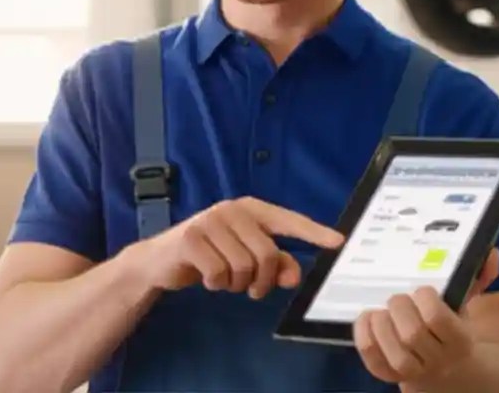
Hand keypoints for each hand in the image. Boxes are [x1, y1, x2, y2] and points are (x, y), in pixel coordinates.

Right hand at [140, 196, 344, 299]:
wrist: (160, 260)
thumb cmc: (210, 255)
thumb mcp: (244, 257)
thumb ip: (274, 264)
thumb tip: (294, 276)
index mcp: (250, 209)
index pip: (288, 220)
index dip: (314, 232)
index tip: (338, 243)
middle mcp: (232, 209)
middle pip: (269, 254)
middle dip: (262, 280)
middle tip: (251, 289)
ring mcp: (210, 221)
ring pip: (245, 267)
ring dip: (236, 284)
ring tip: (224, 279)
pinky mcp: (191, 238)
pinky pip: (219, 273)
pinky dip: (216, 284)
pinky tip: (206, 278)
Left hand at [353, 249, 498, 390]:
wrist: (450, 371)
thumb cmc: (453, 330)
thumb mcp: (466, 307)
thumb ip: (478, 279)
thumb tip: (491, 253)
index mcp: (461, 341)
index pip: (437, 318)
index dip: (424, 299)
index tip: (422, 290)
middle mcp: (439, 361)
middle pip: (412, 334)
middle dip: (399, 308)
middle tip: (398, 298)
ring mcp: (414, 373)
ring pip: (394, 354)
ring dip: (381, 325)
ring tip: (381, 310)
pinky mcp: (391, 377)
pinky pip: (374, 362)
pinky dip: (365, 338)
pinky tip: (367, 319)